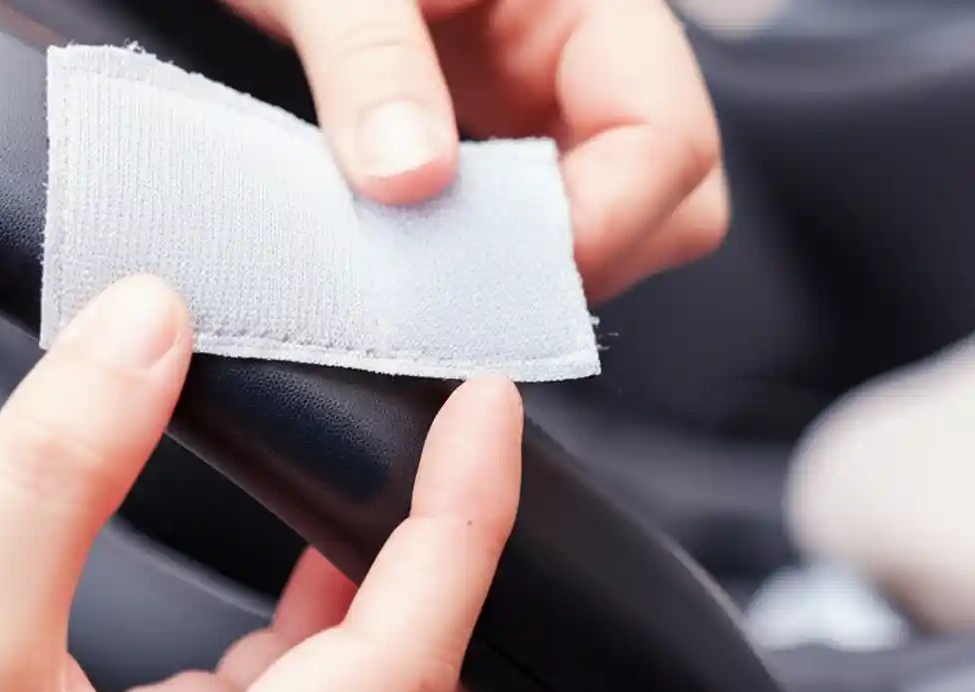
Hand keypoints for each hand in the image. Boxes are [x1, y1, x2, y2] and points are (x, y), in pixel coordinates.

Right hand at [0, 274, 523, 691]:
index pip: (412, 651)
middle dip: (432, 539)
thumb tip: (140, 329)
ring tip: (375, 472)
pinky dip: (305, 621)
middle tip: (444, 423)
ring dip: (368, 578)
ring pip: (351, 683)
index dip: (463, 518)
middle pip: (402, 666)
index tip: (485, 408)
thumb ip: (51, 483)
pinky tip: (289, 571)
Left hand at [225, 0, 727, 298]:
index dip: (602, 224)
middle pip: (672, 198)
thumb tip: (410, 179)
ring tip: (430, 266)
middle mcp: (591, 57)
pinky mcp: (501, 140)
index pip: (669, 136)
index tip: (492, 268)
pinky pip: (539, 225)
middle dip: (585, 259)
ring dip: (533, 267)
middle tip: (463, 280)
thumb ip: (371, 61)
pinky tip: (421, 254)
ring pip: (614, 224)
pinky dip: (491, 257)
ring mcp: (550, 104)